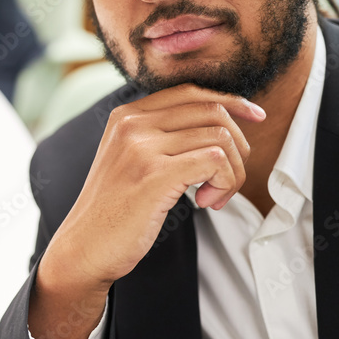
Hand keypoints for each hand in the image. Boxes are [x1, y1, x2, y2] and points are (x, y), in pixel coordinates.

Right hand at [28, 83, 265, 338]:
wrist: (84, 246)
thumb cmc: (113, 210)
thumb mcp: (128, 159)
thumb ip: (159, 137)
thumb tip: (216, 125)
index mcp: (126, 115)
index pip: (190, 92)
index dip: (229, 101)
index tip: (254, 117)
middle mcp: (132, 123)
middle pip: (211, 111)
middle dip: (238, 144)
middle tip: (228, 179)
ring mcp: (142, 146)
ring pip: (220, 137)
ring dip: (233, 172)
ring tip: (215, 196)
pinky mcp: (155, 174)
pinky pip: (215, 160)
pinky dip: (225, 183)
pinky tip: (206, 203)